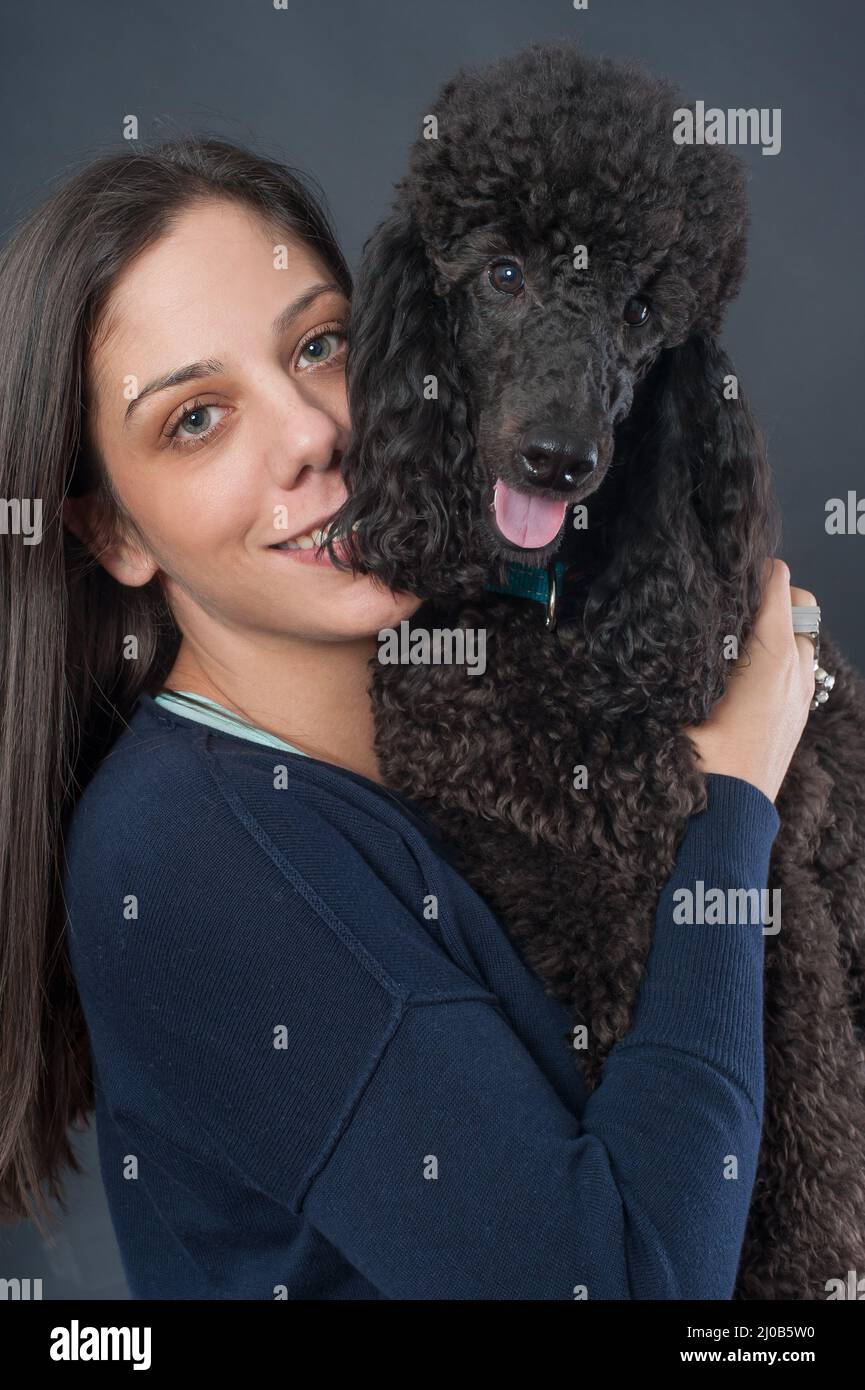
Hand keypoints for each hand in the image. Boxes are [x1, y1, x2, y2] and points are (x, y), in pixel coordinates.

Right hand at [685, 558, 816, 802]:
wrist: (726, 815)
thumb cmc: (703, 759)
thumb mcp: (686, 695)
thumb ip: (689, 653)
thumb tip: (679, 620)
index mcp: (772, 656)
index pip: (776, 584)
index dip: (751, 571)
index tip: (727, 572)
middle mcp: (796, 669)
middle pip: (800, 603)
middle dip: (772, 594)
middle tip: (735, 602)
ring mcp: (802, 693)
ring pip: (803, 636)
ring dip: (779, 627)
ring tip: (740, 636)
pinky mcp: (799, 714)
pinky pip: (801, 668)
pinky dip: (782, 657)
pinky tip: (747, 672)